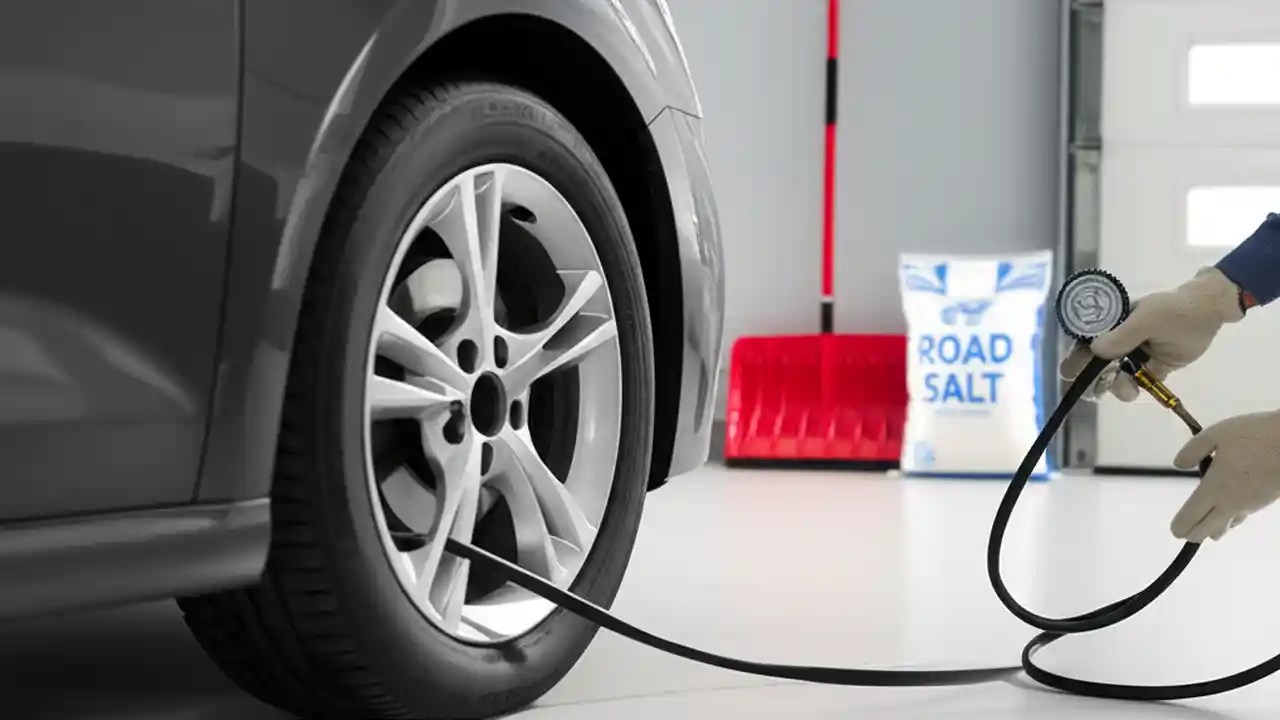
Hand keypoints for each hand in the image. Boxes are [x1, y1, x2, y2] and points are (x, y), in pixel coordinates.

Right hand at [1059, 267, 1242, 400]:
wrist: (1209, 313)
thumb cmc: (1175, 309)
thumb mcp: (1148, 319)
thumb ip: (1123, 336)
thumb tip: (1094, 350)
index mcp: (1111, 325)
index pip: (1086, 342)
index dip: (1077, 357)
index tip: (1071, 373)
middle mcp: (1119, 341)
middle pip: (1096, 363)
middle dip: (1094, 378)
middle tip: (1096, 389)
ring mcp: (1134, 355)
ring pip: (1115, 376)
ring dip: (1115, 386)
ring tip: (1126, 391)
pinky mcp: (1151, 368)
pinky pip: (1137, 382)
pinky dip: (1134, 389)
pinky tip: (1136, 391)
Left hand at [1170, 411, 1279, 541]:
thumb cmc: (1256, 436)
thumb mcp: (1216, 434)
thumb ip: (1193, 450)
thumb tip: (1179, 464)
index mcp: (1215, 488)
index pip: (1191, 517)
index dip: (1179, 526)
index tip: (1174, 530)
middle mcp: (1231, 503)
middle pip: (1206, 531)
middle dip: (1192, 533)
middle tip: (1184, 531)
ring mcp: (1250, 505)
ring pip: (1225, 527)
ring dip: (1212, 528)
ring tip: (1204, 523)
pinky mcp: (1264, 502)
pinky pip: (1241, 517)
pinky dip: (1230, 519)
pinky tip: (1227, 510)